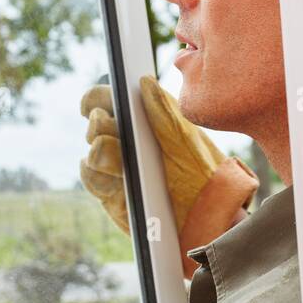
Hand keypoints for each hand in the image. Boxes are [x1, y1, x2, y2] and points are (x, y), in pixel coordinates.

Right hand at [80, 75, 258, 278]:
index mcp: (145, 122)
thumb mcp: (187, 141)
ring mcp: (117, 170)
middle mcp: (127, 143)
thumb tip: (145, 81)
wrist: (210, 221)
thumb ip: (165, 113)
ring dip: (99, 151)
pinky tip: (114, 176)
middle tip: (106, 126)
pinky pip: (93, 179)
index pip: (111, 101)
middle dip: (99, 125)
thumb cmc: (203, 177)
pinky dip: (96, 174)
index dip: (96, 99)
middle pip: (96, 125)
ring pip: (91, 153)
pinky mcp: (113, 196)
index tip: (92, 104)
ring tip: (114, 156)